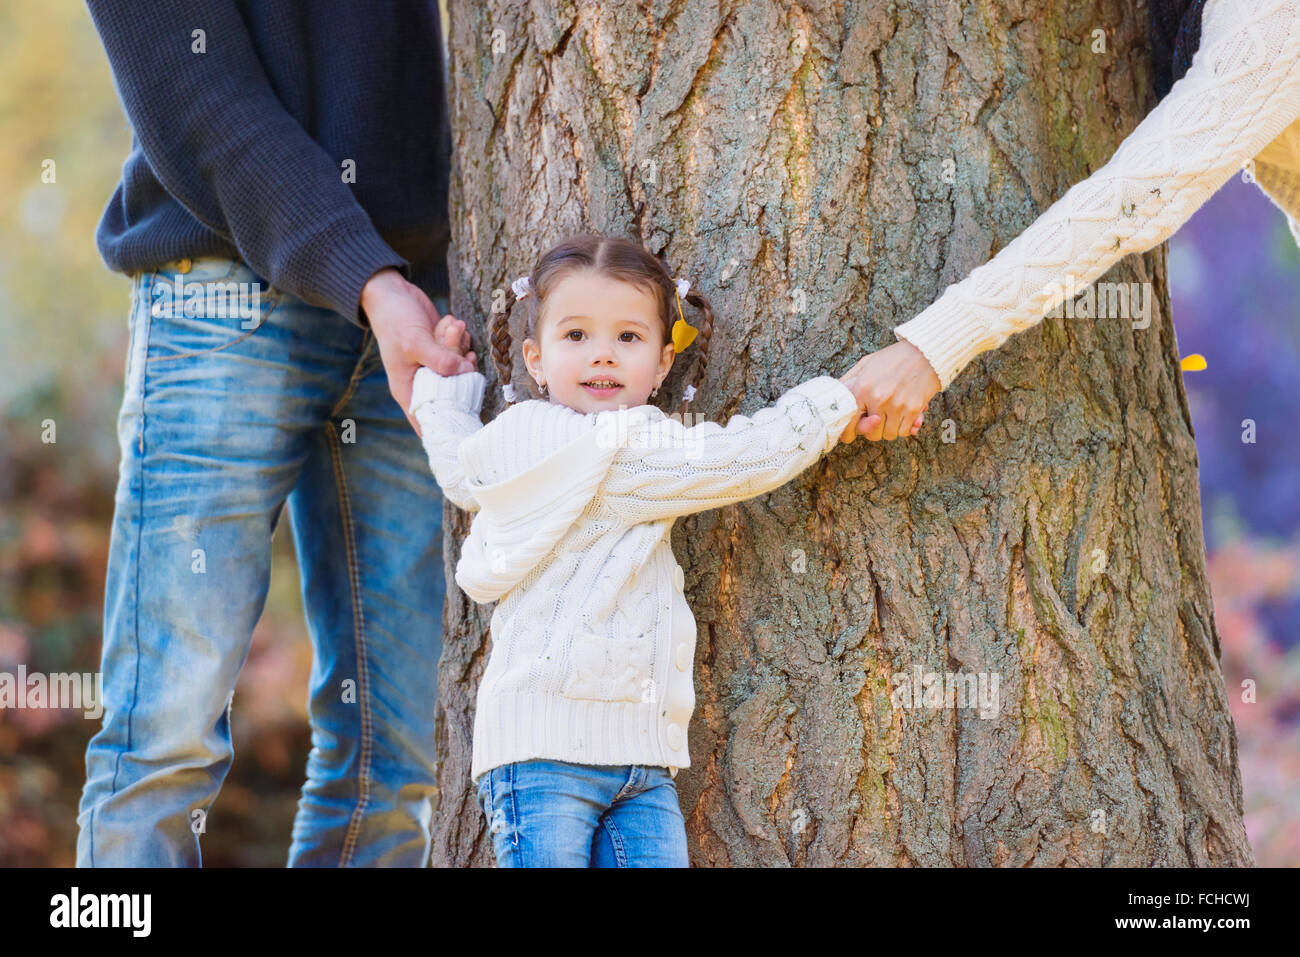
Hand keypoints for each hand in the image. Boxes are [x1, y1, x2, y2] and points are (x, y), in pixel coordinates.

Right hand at [360, 267, 476, 436]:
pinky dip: (460, 336)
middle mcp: (423, 381)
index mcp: (408, 389)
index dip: (446, 426)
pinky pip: (462, 350)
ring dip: (460, 346)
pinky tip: (448, 323)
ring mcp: (435, 365)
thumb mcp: (414, 342)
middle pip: (454, 391)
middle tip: (458, 351)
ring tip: (450, 329)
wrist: (393, 292)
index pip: (427, 421)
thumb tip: (465, 373)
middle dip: (460, 370)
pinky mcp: (444, 349)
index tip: (467, 422)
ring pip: (461, 368)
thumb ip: (439, 360)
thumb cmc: (394, 320)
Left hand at [837, 339, 940, 442]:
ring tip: (892, 415)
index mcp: (862, 388)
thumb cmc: (893, 358)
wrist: (924, 352)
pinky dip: (905, 427)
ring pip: (889, 435)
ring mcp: (897, 405)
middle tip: (878, 419)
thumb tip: (835, 399)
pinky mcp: (914, 409)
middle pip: (871, 434)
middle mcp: (878, 399)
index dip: (849, 432)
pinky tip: (904, 415)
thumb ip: (849, 383)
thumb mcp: (865, 365)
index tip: (853, 433)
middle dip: (874, 430)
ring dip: (890, 428)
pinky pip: (904, 432)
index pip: (849, 422)